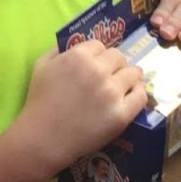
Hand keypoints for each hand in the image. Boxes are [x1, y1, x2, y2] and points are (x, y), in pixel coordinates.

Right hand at [17, 41, 147, 175]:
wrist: (44, 138)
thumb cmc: (39, 102)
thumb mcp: (41, 66)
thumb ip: (57, 50)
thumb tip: (73, 43)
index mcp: (78, 56)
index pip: (100, 45)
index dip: (98, 55)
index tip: (96, 65)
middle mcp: (98, 70)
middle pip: (119, 57)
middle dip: (114, 64)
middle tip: (110, 76)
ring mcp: (112, 92)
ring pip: (134, 73)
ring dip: (129, 77)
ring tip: (124, 85)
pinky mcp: (122, 113)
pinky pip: (141, 95)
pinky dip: (138, 93)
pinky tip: (131, 96)